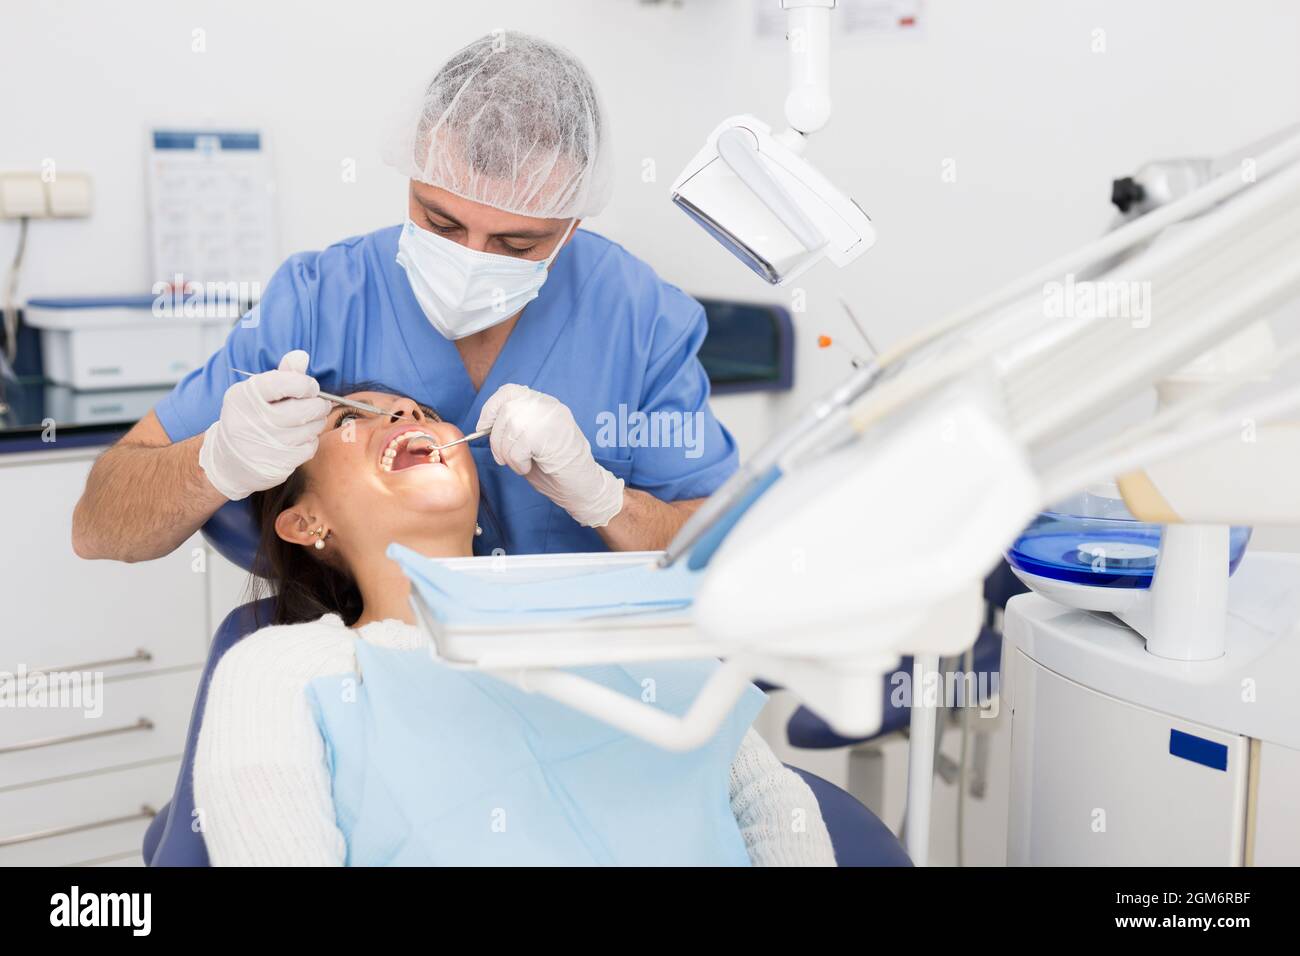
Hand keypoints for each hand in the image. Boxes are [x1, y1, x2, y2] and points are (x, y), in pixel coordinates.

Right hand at [198, 350, 331, 500]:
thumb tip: (302, 356)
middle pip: (304, 409)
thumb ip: (282, 374)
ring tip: (309, 419)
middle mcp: (250, 421)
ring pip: (310, 428)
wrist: (228, 460)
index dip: (304, 383)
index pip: (282, 383)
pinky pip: (309, 447)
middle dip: (318, 404)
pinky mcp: (276, 464)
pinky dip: (310, 440)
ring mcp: (263, 445)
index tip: (309, 387)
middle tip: (319, 403)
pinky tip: (300, 437)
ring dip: (317, 421)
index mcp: (243, 397)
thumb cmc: (249, 418)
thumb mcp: (257, 393)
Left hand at [477, 384, 624, 527]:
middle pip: (506, 410)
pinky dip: (517, 463)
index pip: (509, 391)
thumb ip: (512, 426)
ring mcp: (552, 419)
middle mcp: (549, 406)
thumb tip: (485, 426)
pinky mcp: (552, 436)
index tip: (483, 428)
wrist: (584, 487)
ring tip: (521, 464)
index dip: (491, 408)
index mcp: (544, 404)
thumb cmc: (555, 468)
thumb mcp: (530, 440)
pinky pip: (518, 447)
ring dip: (507, 454)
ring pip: (510, 429)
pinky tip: (529, 467)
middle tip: (503, 458)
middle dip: (496, 439)